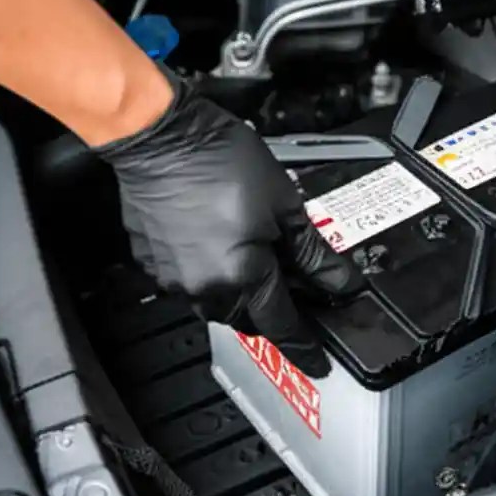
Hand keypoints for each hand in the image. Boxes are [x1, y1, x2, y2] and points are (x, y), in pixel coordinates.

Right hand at [95, 67, 360, 376]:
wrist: (161, 134)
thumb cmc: (221, 159)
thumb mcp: (285, 204)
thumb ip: (315, 254)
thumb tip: (341, 283)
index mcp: (243, 276)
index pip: (282, 326)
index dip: (305, 345)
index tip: (319, 360)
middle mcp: (205, 288)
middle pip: (248, 320)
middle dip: (272, 314)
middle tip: (293, 297)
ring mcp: (174, 279)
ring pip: (216, 305)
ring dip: (240, 296)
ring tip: (257, 266)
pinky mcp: (154, 263)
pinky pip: (189, 284)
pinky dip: (210, 275)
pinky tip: (220, 246)